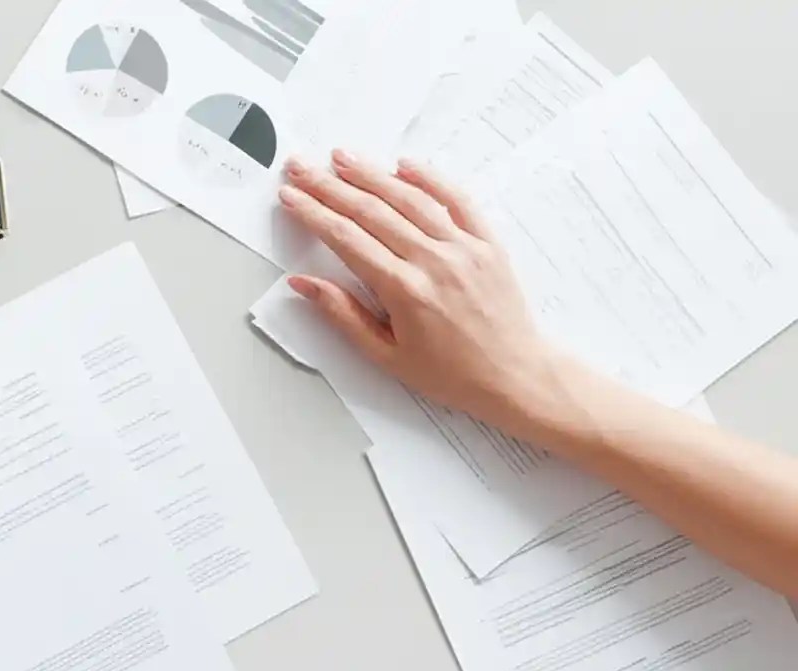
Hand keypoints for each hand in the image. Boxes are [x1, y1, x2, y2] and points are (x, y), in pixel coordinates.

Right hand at [279, 151, 569, 431]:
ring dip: (371, 174)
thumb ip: (343, 315)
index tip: (291, 197)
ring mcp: (463, 247)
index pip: (346, 239)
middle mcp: (433, 261)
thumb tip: (304, 283)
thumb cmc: (451, 374)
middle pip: (370, 211)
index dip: (313, 213)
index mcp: (405, 291)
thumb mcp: (386, 356)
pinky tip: (403, 164)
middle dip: (329, 186)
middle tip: (302, 168)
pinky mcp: (487, 242)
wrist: (515, 377)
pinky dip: (430, 177)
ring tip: (341, 158)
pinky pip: (457, 199)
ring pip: (409, 198)